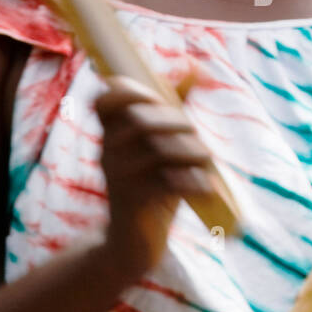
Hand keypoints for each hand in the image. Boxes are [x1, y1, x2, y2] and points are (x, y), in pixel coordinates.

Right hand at [96, 74, 214, 277]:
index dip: (127, 90)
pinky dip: (193, 182)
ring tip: (206, 160)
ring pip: (159, 152)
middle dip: (176, 121)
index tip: (155, 96)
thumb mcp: (157, 147)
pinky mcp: (135, 203)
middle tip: (195, 131)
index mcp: (111, 135)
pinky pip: (168, 184)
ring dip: (192, 152)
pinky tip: (206, 187)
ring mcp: (119, 178)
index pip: (105, 100)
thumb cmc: (150, 187)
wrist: (131, 243)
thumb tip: (196, 68)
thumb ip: (174, 107)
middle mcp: (109, 152)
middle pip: (142, 121)